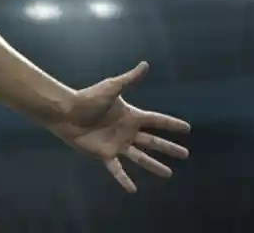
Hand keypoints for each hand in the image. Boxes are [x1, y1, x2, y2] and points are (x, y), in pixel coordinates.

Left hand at [47, 61, 190, 192]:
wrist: (67, 112)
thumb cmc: (88, 98)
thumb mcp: (111, 87)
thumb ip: (129, 79)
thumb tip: (145, 64)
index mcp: (131, 116)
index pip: (157, 120)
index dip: (171, 124)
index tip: (187, 128)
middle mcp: (127, 131)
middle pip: (153, 141)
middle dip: (169, 148)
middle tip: (185, 155)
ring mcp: (117, 144)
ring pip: (140, 158)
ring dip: (154, 165)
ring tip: (168, 174)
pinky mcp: (105, 155)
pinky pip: (117, 170)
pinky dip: (124, 179)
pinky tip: (133, 190)